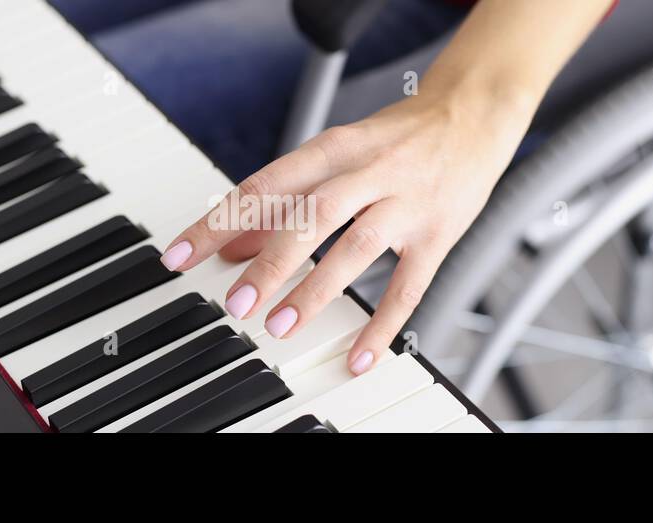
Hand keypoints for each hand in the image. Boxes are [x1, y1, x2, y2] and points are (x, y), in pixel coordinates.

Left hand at [160, 89, 534, 374]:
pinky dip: (382, 325)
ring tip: (279, 326)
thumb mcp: (335, 158)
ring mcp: (405, 203)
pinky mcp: (438, 233)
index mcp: (332, 149)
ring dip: (314, 289)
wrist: (473, 113)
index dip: (218, 222)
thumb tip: (227, 247)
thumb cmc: (395, 140)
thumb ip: (282, 202)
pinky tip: (358, 355)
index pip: (263, 186)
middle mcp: (366, 172)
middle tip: (236, 303)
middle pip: (308, 215)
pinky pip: (408, 287)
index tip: (179, 256)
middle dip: (267, 262)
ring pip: (354, 247)